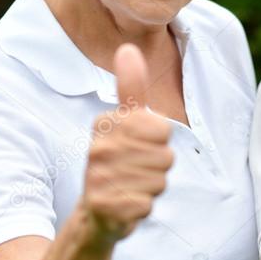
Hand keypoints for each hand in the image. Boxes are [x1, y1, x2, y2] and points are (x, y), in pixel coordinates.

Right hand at [80, 43, 173, 242]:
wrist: (95, 212)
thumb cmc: (117, 160)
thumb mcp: (124, 121)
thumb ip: (131, 86)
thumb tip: (128, 48)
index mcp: (105, 124)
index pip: (162, 128)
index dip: (160, 140)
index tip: (140, 144)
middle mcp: (99, 149)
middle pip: (165, 156)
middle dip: (159, 165)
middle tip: (137, 169)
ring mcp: (100, 179)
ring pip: (160, 181)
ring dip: (152, 187)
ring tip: (131, 186)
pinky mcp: (107, 208)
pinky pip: (149, 204)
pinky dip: (144, 207)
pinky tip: (127, 204)